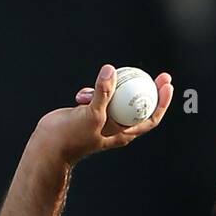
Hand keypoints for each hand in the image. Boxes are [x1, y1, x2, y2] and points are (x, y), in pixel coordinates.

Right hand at [32, 64, 173, 166]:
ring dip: (110, 87)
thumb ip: (103, 92)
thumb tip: (111, 70)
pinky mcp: (90, 113)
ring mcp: (104, 119)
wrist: (50, 145)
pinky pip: (97, 96)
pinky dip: (91, 92)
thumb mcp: (92, 114)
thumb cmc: (73, 136)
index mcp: (124, 132)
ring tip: (100, 83)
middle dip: (148, 88)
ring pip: (115, 97)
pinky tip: (81, 94)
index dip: (161, 101)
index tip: (166, 84)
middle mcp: (117, 126)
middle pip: (138, 104)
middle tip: (155, 73)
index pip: (150, 117)